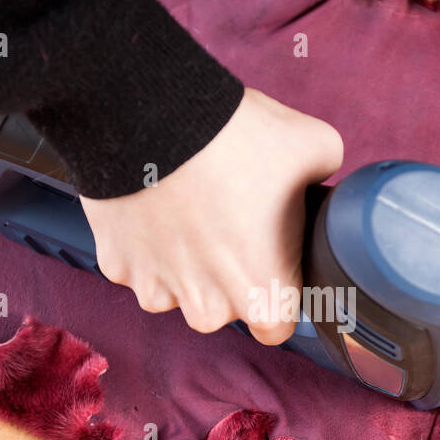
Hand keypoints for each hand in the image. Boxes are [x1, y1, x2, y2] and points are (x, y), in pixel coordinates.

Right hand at [77, 87, 342, 344]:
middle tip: (228, 219)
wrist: (152, 115)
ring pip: (177, 288)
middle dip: (226, 274)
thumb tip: (318, 179)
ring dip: (182, 260)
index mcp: (262, 295)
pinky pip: (136, 263)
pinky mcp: (115, 265)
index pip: (276, 324)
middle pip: (223, 307)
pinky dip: (143, 241)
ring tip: (188, 207)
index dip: (276, 293)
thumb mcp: (315, 146)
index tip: (271, 262)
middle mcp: (207, 309)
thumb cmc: (238, 139)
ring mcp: (155, 290)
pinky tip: (153, 202)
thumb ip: (323, 178)